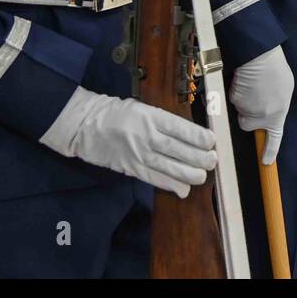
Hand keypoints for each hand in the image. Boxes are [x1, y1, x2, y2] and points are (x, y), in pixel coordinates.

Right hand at [39, 87, 215, 197]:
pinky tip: (183, 189)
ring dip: (188, 173)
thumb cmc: (116, 113)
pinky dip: (170, 184)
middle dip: (198, 157)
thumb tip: (190, 135)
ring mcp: (137, 153)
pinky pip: (153, 178)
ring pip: (168, 166)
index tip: (212, 141)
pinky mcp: (129, 168)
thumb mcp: (142, 109)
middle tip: (212, 160)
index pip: (179, 128)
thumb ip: (163, 121)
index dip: (198, 137)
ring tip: (203, 175)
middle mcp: (145, 136)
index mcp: (150, 117)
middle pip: (177, 149)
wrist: (84, 125)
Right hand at [229, 46, 292, 163]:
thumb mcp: (284, 90)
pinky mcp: (232, 102)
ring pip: (237, 111)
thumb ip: (276, 105)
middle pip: (247, 123)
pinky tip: (241, 80)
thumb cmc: (274, 69)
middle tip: (252, 94)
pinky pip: (228, 101)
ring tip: (249, 83)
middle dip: (246, 112)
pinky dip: (231, 92)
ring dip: (240, 100)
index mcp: (278, 114)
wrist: (260, 55)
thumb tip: (267, 113)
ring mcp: (246, 110)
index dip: (270, 150)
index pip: (274, 138)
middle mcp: (262, 116)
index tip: (266, 162)